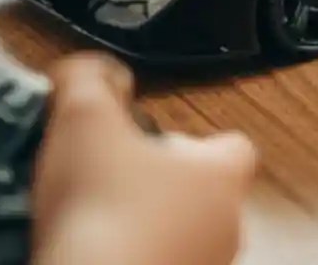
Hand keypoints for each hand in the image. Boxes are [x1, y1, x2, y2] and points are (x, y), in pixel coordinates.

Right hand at [33, 55, 256, 264]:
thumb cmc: (102, 213)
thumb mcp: (83, 118)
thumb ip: (90, 80)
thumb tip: (93, 70)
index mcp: (220, 176)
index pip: (234, 146)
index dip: (195, 139)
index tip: (156, 139)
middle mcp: (226, 227)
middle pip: (205, 195)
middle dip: (162, 186)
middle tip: (114, 179)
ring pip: (184, 238)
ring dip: (148, 229)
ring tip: (97, 223)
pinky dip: (135, 259)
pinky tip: (95, 255)